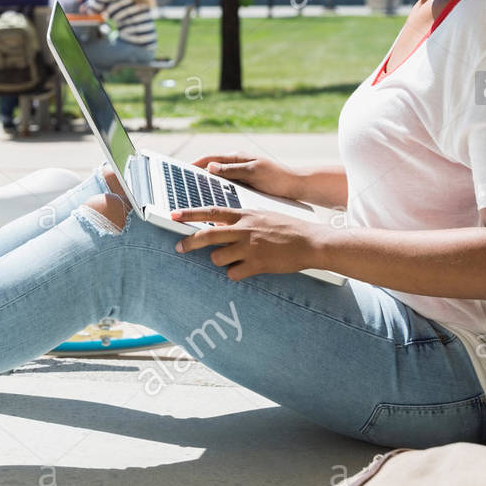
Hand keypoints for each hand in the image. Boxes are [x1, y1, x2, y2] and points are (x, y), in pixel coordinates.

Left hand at [172, 207, 321, 278]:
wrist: (311, 242)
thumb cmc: (288, 228)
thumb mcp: (262, 215)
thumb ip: (242, 219)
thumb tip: (222, 224)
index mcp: (245, 215)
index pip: (211, 212)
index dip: (190, 213)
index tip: (174, 215)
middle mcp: (244, 230)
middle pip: (207, 235)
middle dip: (189, 242)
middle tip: (179, 247)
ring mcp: (249, 248)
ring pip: (217, 258)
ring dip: (220, 261)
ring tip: (234, 259)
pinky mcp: (257, 265)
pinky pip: (233, 273)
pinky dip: (235, 273)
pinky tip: (246, 270)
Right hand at [192, 152, 301, 200]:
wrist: (296, 187)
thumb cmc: (277, 177)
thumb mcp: (254, 172)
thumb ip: (232, 169)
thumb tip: (210, 167)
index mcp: (237, 157)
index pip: (210, 158)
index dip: (195, 164)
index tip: (182, 172)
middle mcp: (236, 164)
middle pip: (211, 169)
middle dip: (196, 175)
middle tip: (182, 185)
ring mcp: (239, 175)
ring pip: (217, 179)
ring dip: (206, 185)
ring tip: (193, 195)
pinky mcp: (244, 185)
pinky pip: (225, 187)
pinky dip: (216, 192)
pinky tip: (212, 203)